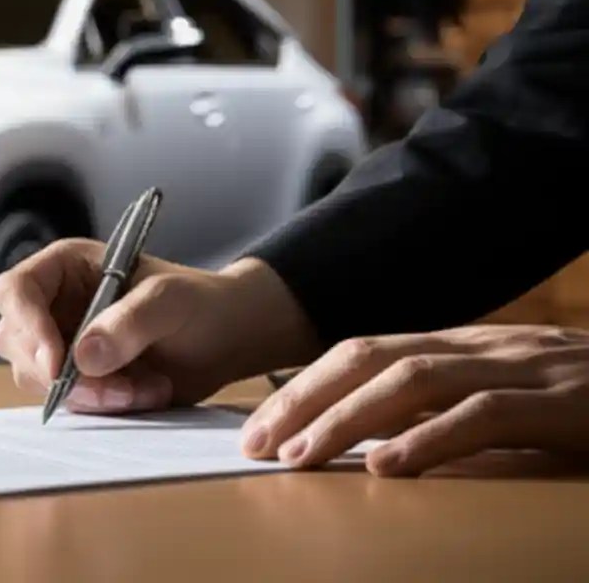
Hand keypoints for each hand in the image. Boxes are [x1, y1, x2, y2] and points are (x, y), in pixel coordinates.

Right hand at [0, 240, 319, 413]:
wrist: (224, 339)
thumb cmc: (198, 302)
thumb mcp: (170, 301)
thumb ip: (129, 322)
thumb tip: (83, 356)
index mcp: (63, 267)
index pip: (15, 291)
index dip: (27, 326)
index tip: (58, 364)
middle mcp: (52, 304)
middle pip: (16, 341)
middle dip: (61, 374)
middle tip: (116, 389)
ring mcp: (59, 344)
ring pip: (38, 378)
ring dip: (88, 394)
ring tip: (144, 387)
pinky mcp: (75, 379)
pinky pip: (67, 401)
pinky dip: (102, 406)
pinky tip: (144, 394)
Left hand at [240, 324, 588, 475]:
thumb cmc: (586, 401)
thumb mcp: (507, 396)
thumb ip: (444, 407)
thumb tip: (368, 441)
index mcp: (466, 344)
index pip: (364, 352)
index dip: (305, 387)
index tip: (259, 428)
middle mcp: (486, 347)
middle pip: (374, 357)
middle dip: (305, 399)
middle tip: (257, 444)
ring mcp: (526, 370)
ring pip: (416, 381)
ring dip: (348, 420)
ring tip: (301, 457)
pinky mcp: (566, 405)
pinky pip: (486, 416)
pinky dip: (430, 441)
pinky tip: (387, 468)